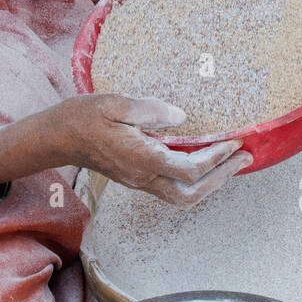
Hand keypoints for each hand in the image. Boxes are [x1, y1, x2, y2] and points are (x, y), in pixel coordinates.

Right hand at [52, 94, 252, 206]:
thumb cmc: (83, 117)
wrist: (57, 137)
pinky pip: (171, 188)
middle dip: (221, 179)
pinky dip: (193, 180)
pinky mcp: (134, 178)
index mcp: (142, 158)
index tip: (235, 143)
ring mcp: (138, 181)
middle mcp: (142, 176)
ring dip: (209, 184)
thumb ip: (152, 110)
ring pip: (181, 197)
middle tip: (244, 160)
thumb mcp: (117, 104)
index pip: (190, 169)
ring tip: (229, 165)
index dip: (217, 158)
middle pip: (190, 195)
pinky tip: (200, 162)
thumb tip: (182, 118)